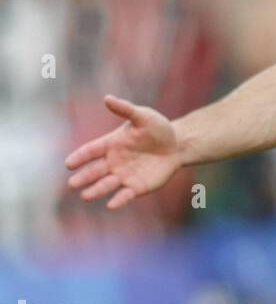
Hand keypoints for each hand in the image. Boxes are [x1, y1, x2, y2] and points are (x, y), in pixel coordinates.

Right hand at [65, 95, 182, 209]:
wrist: (177, 144)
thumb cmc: (157, 128)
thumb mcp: (143, 116)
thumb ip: (125, 109)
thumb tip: (107, 98)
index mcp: (111, 144)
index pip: (91, 150)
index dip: (80, 157)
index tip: (69, 163)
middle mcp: (113, 162)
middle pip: (95, 171)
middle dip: (84, 177)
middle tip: (72, 184)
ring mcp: (124, 175)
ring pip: (107, 184)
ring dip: (96, 190)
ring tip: (85, 195)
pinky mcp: (137, 187)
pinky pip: (126, 194)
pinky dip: (119, 200)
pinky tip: (111, 205)